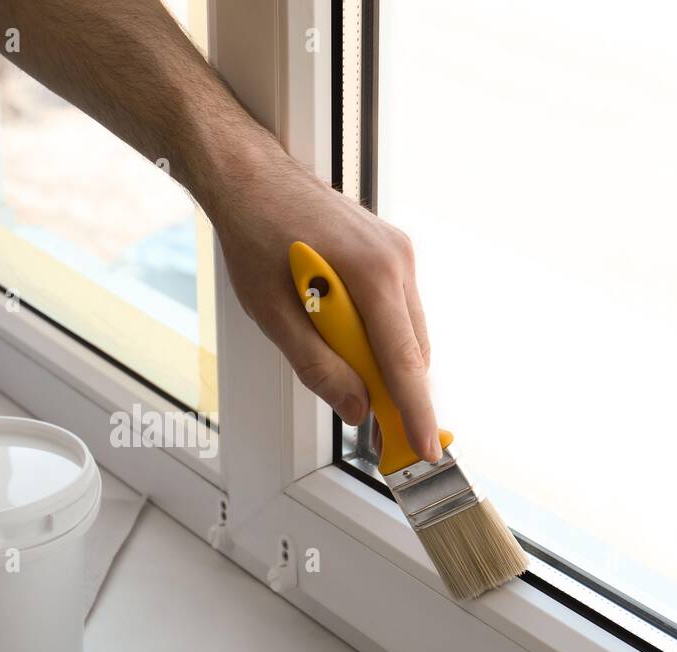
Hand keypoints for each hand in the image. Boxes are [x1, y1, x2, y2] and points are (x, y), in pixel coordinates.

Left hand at [209, 151, 440, 463]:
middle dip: (396, 391)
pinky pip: (397, 309)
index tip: (425, 449)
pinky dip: (379, 334)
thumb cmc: (256, 236)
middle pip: (412, 351)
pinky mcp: (391, 249)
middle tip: (374, 428)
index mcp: (372, 275)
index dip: (415, 412)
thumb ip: (318, 367)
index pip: (403, 362)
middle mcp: (397, 260)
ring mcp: (398, 251)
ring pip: (407, 331)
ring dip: (383, 361)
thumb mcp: (274, 315)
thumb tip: (357, 409)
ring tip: (341, 366)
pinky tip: (342, 333)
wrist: (251, 177)